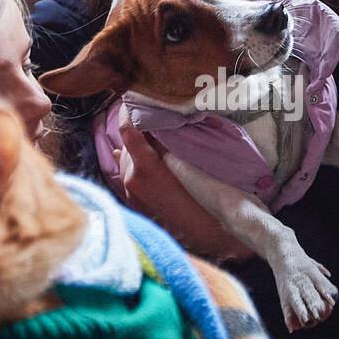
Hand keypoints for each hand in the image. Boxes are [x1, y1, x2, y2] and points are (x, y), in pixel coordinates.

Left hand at [113, 111, 253, 262]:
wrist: (211, 242)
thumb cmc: (208, 203)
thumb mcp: (194, 168)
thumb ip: (173, 144)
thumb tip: (162, 124)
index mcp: (144, 169)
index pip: (127, 129)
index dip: (128, 110)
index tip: (134, 96)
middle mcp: (130, 180)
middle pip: (127, 144)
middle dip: (138, 130)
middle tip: (153, 115)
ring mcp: (130, 195)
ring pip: (126, 161)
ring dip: (137, 149)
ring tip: (152, 138)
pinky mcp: (135, 206)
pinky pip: (128, 177)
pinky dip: (135, 165)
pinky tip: (141, 159)